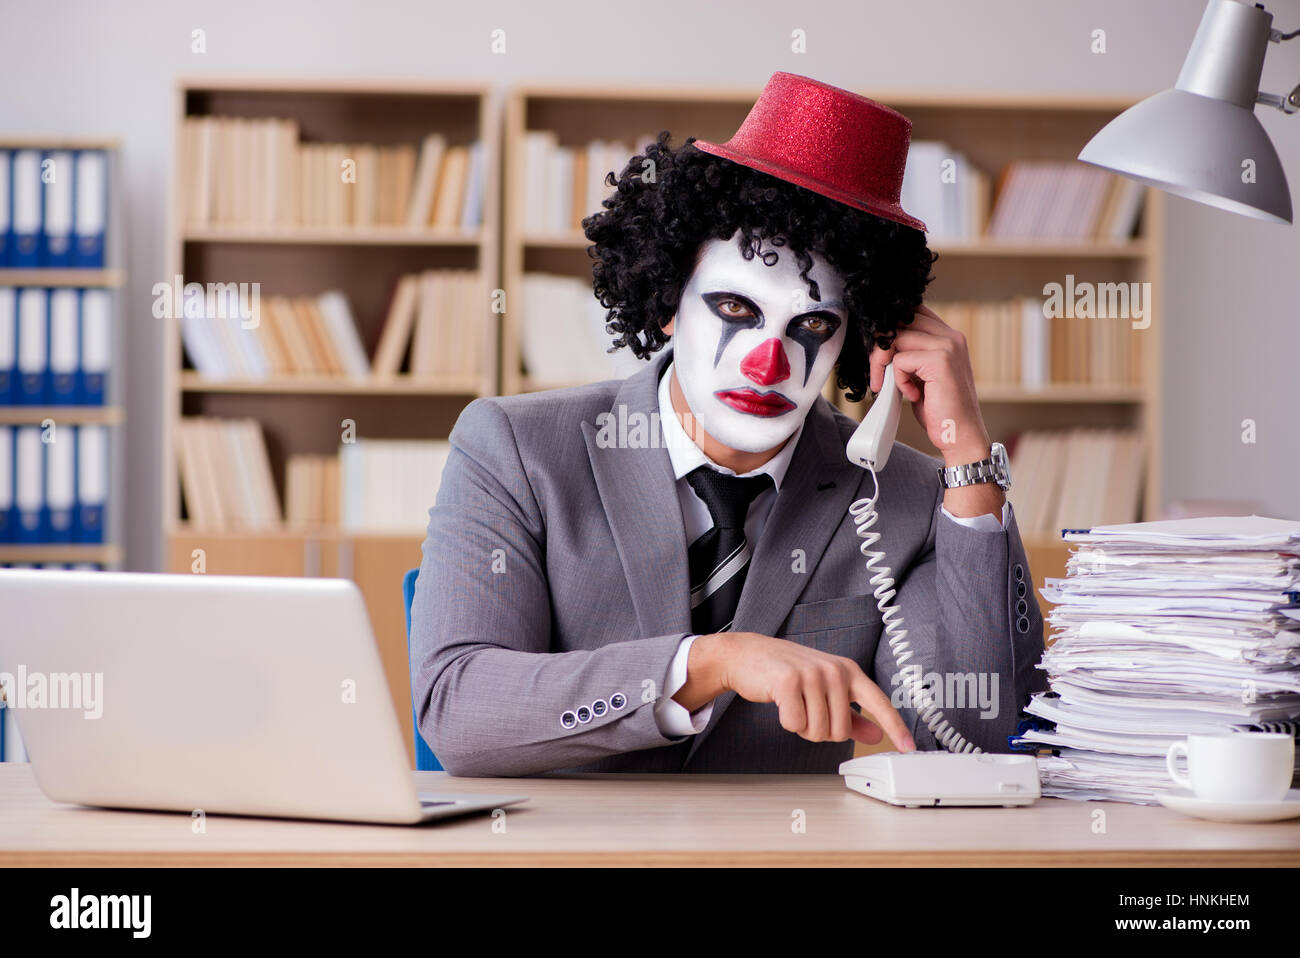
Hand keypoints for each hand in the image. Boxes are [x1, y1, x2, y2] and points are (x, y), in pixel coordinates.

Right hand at [675, 632, 915, 749]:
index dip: (895, 727)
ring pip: (818, 730)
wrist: (748, 654)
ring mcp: (812, 674)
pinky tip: (780, 702)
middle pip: (840, 731)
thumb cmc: (787, 671)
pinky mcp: (788, 681)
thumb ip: (852, 713)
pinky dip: (786, 722)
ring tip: (793, 704)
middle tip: (806, 710)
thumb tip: (877, 733)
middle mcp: (834, 670)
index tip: (908, 748)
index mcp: (848, 671)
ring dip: (802, 727)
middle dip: (820, 731)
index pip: (878, 702)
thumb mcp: (825, 688)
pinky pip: (795, 724)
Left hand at [868, 304, 990, 466]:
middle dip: (881, 345)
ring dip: (884, 363)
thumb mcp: (922, 374)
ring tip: (891, 385)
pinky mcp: (940, 361)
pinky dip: (898, 379)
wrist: (960, 434)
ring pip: (896, 338)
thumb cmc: (940, 408)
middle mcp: (952, 336)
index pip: (912, 312)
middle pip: (901, 321)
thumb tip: (881, 341)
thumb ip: (910, 354)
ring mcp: (949, 346)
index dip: (890, 329)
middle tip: (878, 372)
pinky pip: (900, 360)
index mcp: (949, 337)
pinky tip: (912, 394)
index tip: (880, 353)